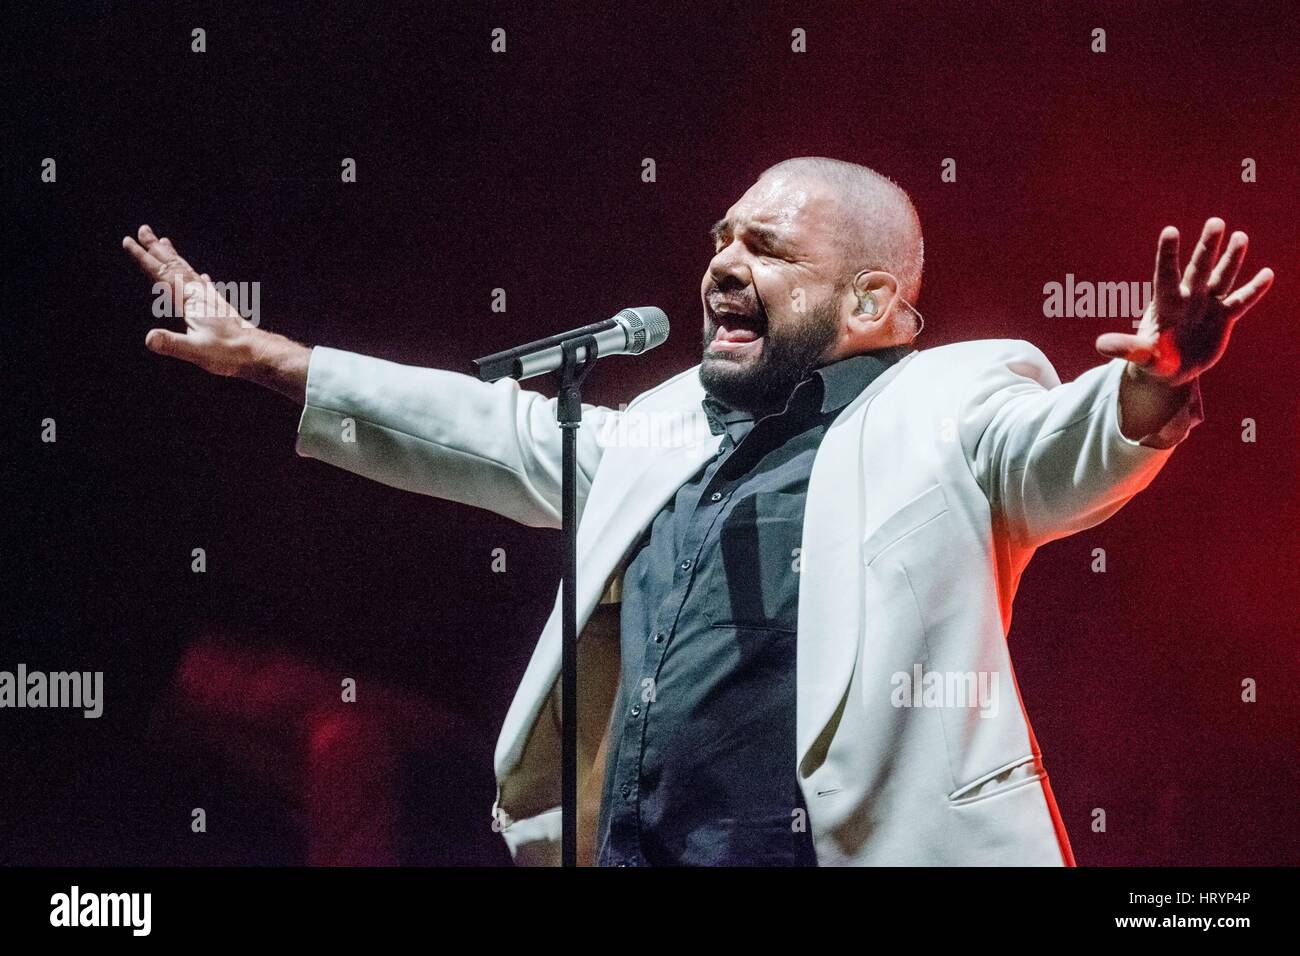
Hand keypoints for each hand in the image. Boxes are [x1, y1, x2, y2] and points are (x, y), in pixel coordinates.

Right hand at [122, 224, 254, 375]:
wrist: (258, 352)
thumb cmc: (228, 353)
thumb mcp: (196, 351)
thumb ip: (172, 344)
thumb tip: (150, 339)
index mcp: (189, 300)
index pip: (160, 273)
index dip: (143, 257)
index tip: (128, 241)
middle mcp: (199, 293)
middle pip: (173, 265)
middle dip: (156, 248)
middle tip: (143, 229)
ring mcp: (211, 298)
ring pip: (188, 271)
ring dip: (174, 257)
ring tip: (165, 242)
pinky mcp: (220, 306)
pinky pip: (205, 286)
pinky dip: (197, 276)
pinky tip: (201, 276)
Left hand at [1096, 218, 1273, 385]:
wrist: (1171, 370)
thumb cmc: (1152, 360)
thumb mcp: (1140, 356)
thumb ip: (1125, 348)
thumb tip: (1099, 344)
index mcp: (1165, 305)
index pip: (1166, 274)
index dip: (1168, 254)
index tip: (1170, 230)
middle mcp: (1188, 299)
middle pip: (1198, 269)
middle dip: (1207, 248)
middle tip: (1216, 222)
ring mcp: (1207, 306)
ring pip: (1221, 277)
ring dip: (1231, 259)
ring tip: (1240, 236)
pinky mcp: (1224, 318)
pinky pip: (1240, 301)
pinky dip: (1253, 290)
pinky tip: (1267, 273)